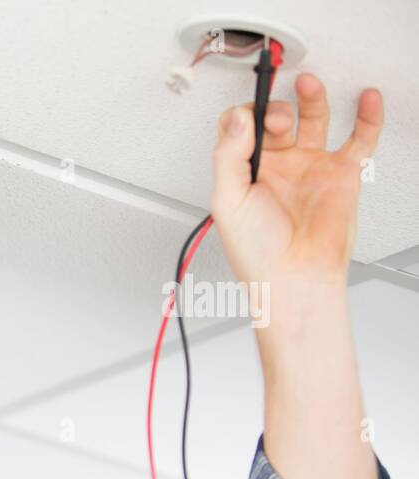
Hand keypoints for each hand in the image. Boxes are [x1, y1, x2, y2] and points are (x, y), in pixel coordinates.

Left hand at [210, 74, 382, 286]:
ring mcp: (311, 166)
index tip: (247, 119)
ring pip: (314, 118)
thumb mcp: (228, 202)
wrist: (295, 278)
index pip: (240, 128)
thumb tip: (239, 118)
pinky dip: (366, 116)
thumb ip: (228, 156)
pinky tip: (365, 98)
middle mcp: (278, 165)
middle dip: (275, 109)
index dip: (242, 116)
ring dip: (311, 97)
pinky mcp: (342, 173)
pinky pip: (360, 138)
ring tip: (307, 83)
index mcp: (245, 171)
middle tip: (277, 120)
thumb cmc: (258, 252)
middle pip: (275, 117)